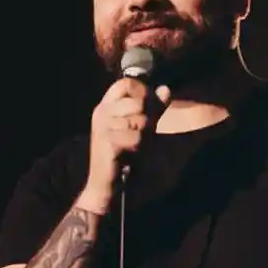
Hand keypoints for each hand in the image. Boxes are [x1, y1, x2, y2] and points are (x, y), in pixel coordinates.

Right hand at [77, 78, 171, 211]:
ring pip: (140, 120)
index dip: (142, 91)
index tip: (148, 107)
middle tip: (139, 135)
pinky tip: (129, 155)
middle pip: (138, 101)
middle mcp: (102, 112)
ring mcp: (103, 126)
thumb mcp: (142, 127)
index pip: (126, 83)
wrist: (106, 184)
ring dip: (143, 136)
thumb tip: (166, 88)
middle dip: (147, 120)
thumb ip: (154, 108)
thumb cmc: (124, 154)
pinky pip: (137, 137)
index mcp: (106, 105)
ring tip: (133, 146)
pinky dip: (138, 148)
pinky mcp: (107, 140)